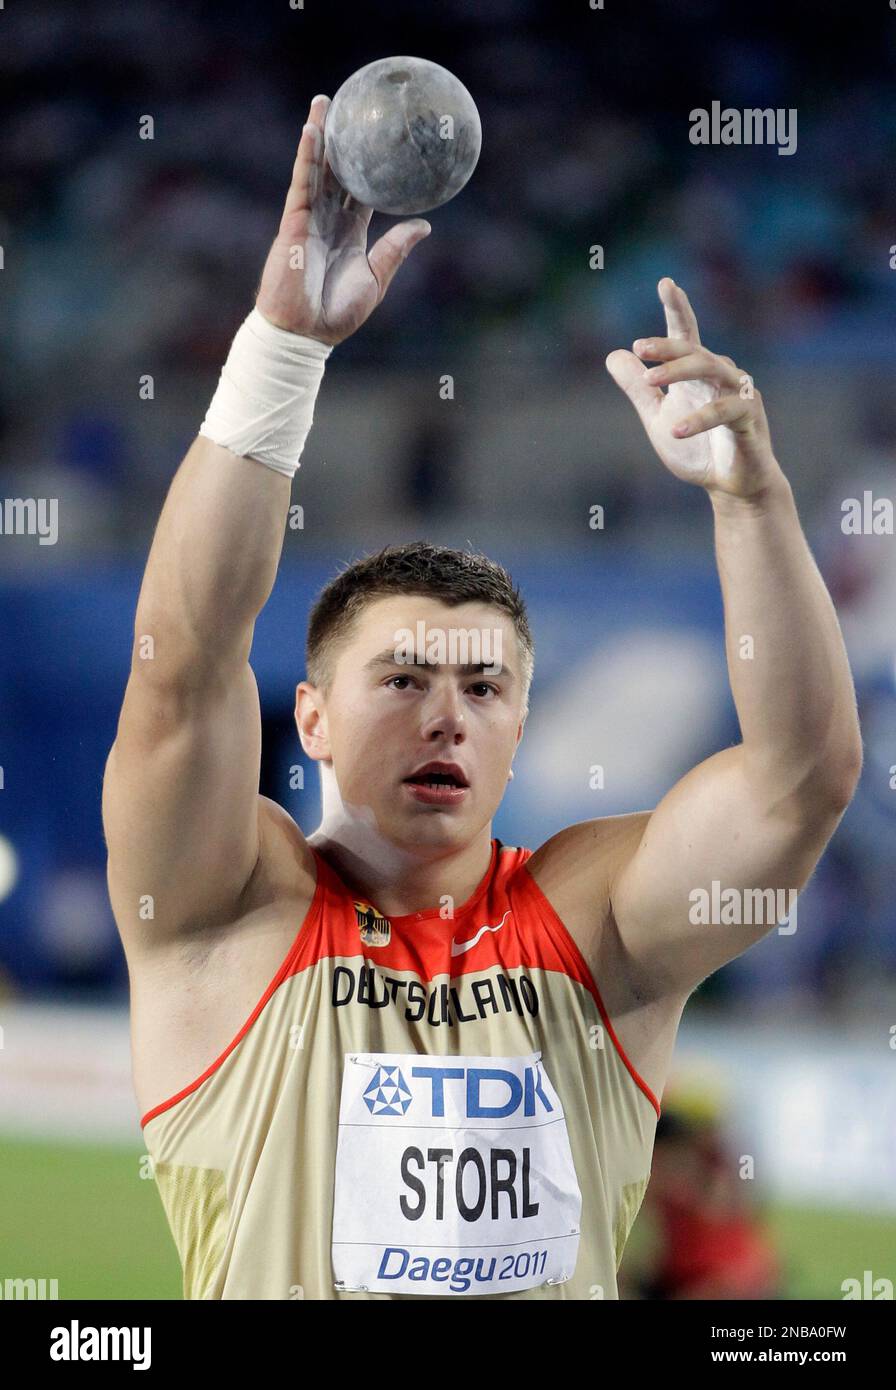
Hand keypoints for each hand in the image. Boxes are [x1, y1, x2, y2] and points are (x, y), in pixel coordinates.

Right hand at [254, 95, 431, 345]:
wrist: (307, 333)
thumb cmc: (337, 313)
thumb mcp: (375, 279)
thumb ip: (395, 249)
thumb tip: (424, 225)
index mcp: (349, 232)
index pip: (360, 190)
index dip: (368, 165)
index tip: (378, 140)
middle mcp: (328, 220)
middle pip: (335, 171)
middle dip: (340, 139)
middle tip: (348, 104)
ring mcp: (309, 219)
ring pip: (315, 169)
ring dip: (319, 135)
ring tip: (324, 102)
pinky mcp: (293, 222)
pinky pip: (300, 184)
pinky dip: (305, 158)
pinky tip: (312, 132)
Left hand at [606, 278, 779, 497]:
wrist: (729, 485)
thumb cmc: (698, 448)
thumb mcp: (657, 418)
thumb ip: (639, 389)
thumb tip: (613, 355)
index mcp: (697, 372)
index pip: (685, 334)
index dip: (677, 308)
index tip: (665, 283)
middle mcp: (721, 374)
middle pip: (694, 348)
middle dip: (667, 345)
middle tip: (639, 347)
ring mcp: (738, 393)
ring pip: (711, 368)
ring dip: (679, 372)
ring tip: (650, 381)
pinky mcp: (749, 417)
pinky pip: (725, 410)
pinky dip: (699, 418)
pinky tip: (675, 429)